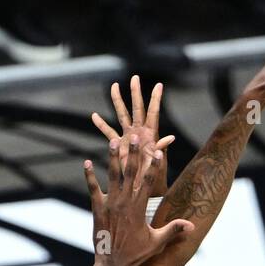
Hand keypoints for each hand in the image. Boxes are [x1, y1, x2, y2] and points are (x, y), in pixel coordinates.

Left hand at [85, 136, 192, 265]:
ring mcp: (110, 204)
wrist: (112, 265)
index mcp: (139, 208)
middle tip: (135, 137)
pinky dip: (89, 176)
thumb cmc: (136, 254)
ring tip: (112, 142)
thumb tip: (192, 226)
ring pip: (111, 176)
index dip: (154, 166)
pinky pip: (93, 189)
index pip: (148, 182)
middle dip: (133, 154)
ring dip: (112, 159)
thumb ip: (173, 230)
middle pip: (130, 173)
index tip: (158, 151)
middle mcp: (124, 202)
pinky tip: (86, 163)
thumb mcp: (157, 242)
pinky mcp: (98, 209)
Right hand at [92, 76, 173, 196]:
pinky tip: (94, 116)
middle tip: (134, 78)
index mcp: (150, 134)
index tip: (159, 84)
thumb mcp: (158, 163)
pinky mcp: (119, 144)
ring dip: (118, 101)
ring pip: (121, 115)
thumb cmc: (153, 176)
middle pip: (137, 108)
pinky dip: (101, 125)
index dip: (156, 99)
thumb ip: (161, 149)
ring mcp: (128, 136)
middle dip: (135, 93)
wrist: (142, 187)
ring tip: (113, 86)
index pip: (153, 112)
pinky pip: (108, 132)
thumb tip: (170, 138)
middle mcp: (139, 132)